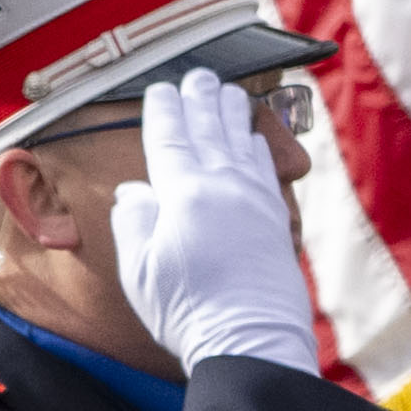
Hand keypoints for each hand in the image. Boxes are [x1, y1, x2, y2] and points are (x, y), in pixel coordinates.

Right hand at [113, 70, 323, 374]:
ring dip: (231, 112)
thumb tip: (134, 188)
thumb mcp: (140, 270)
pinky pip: (264, 164)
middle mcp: (225, 185)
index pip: (169, 140)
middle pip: (210, 130)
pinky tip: (252, 138)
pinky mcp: (276, 215)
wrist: (251, 335)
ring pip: (241, 140)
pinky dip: (255, 142)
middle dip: (201, 99)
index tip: (158, 89)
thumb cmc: (188, 308)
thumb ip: (134, 221)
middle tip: (197, 75)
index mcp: (185, 194)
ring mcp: (256, 197)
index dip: (162, 112)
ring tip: (227, 91)